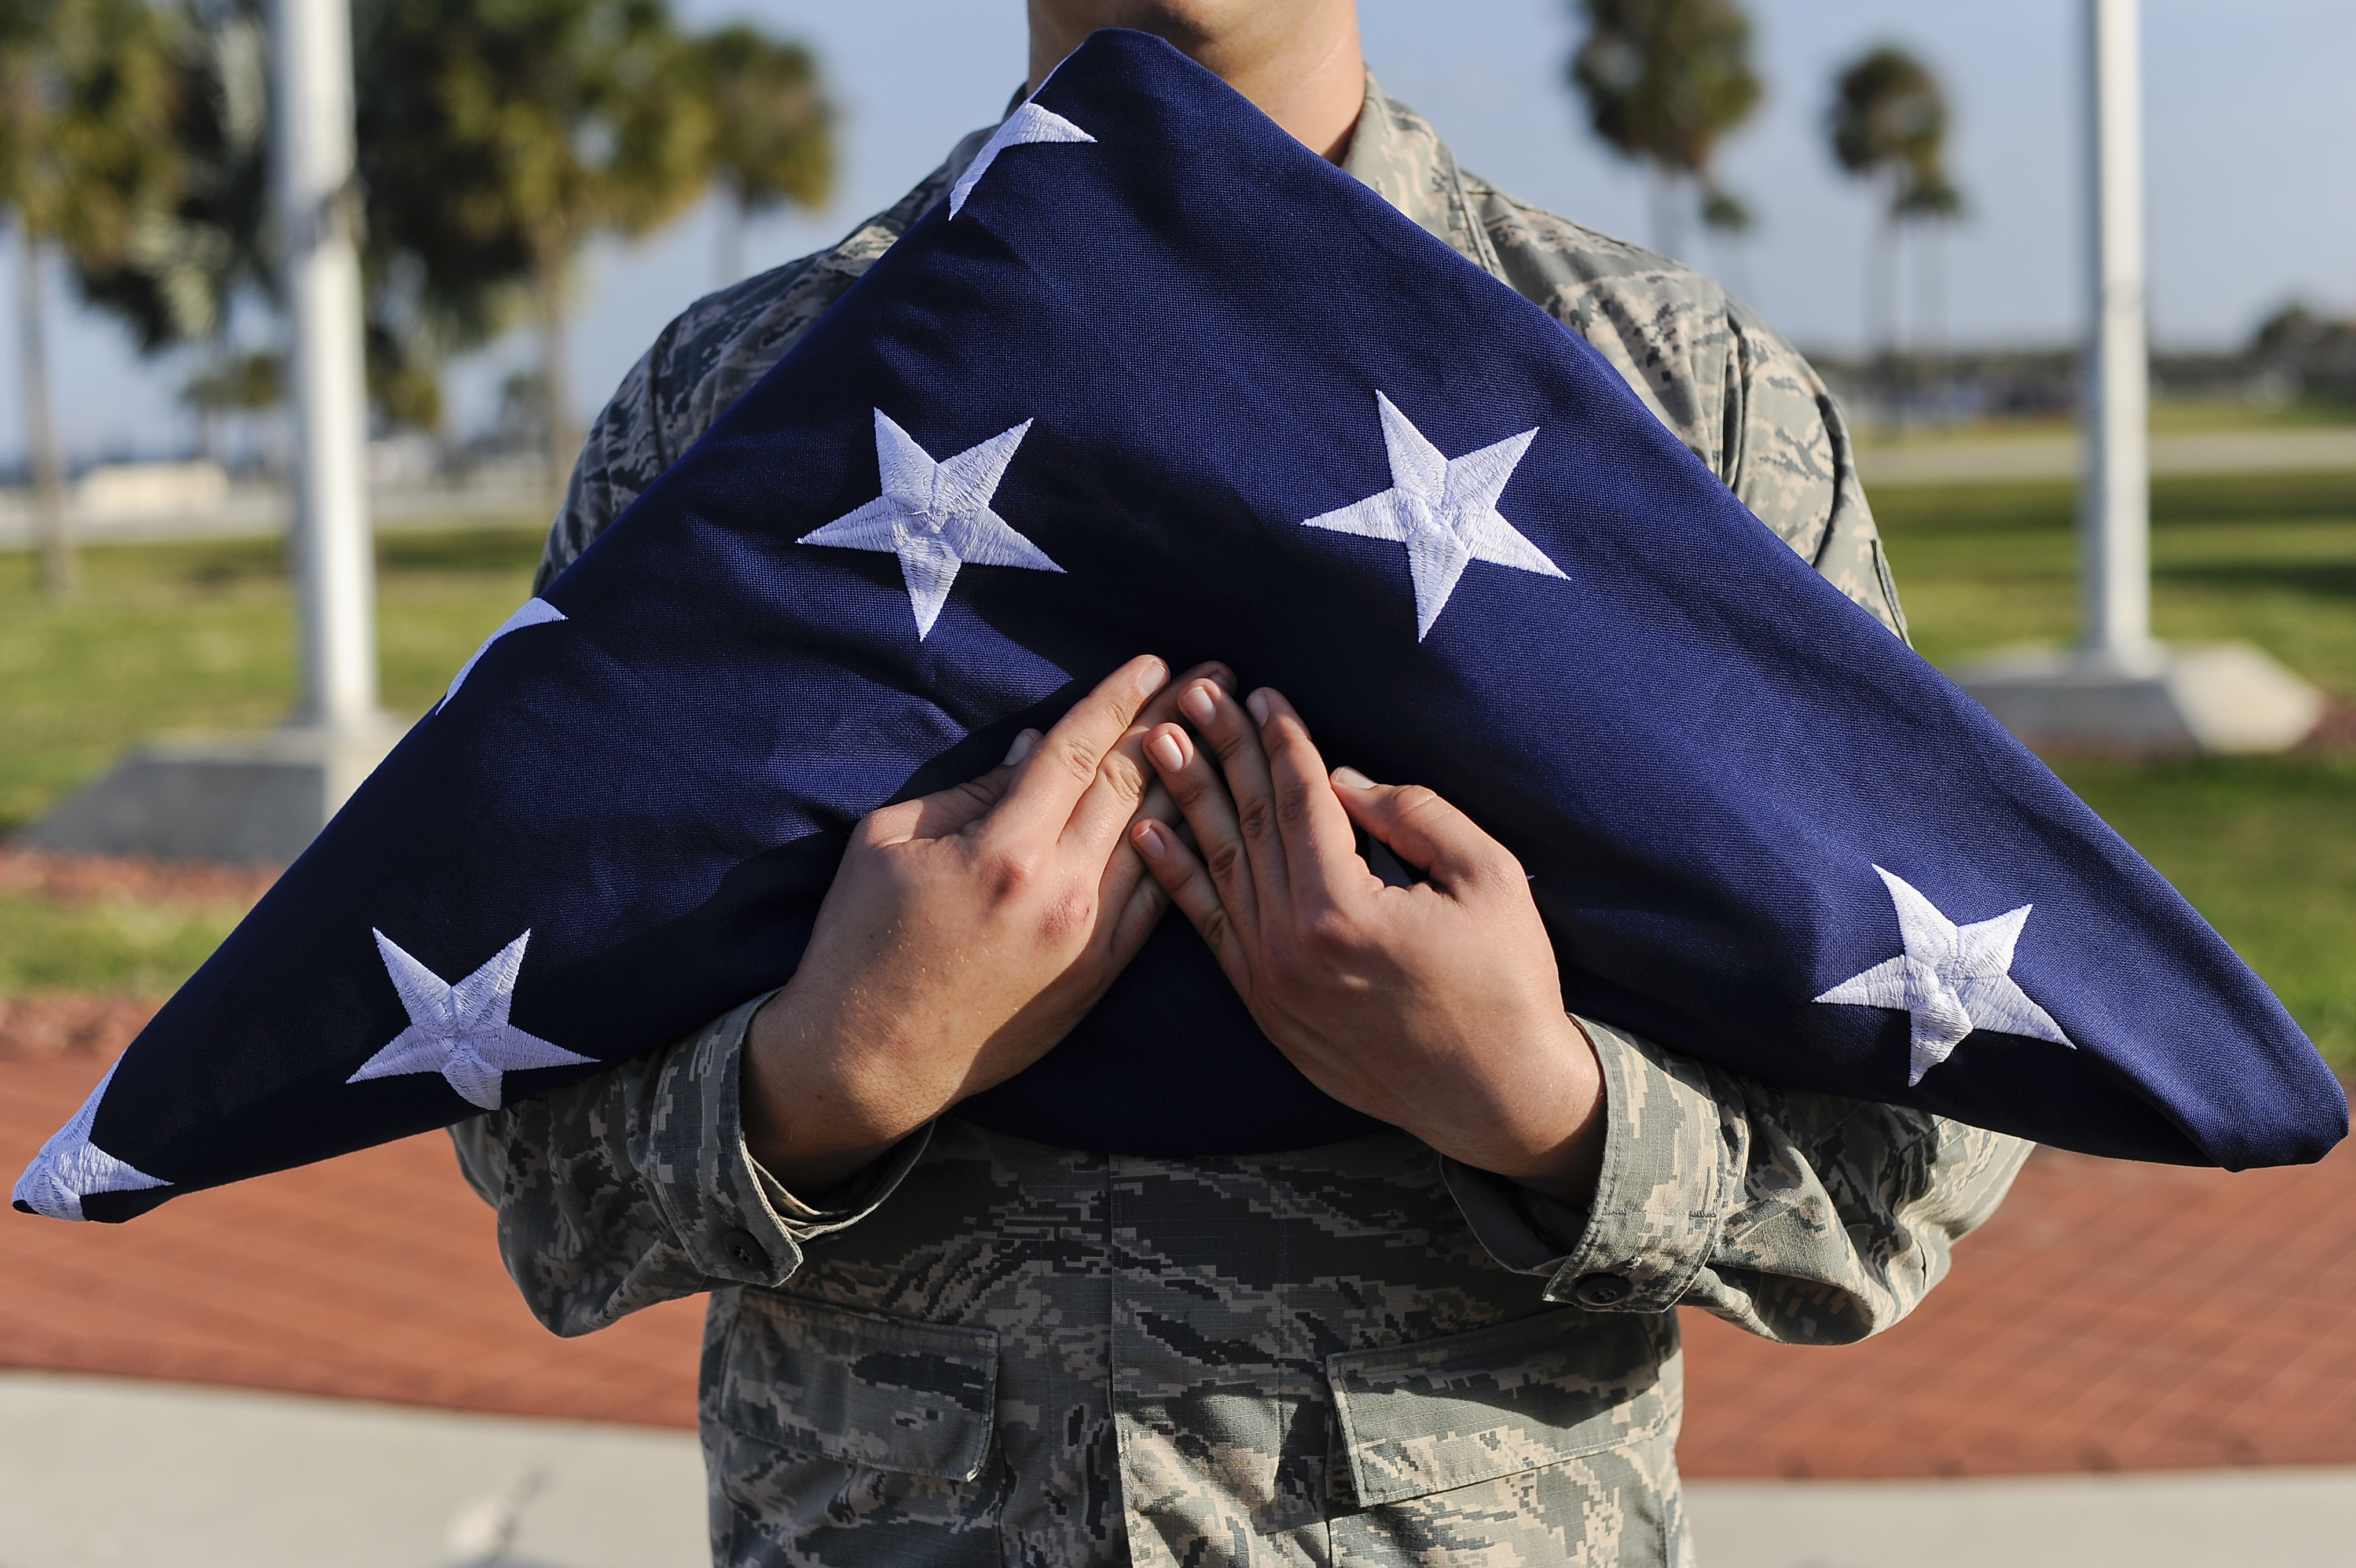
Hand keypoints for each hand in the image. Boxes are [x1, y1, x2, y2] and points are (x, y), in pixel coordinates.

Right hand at [743, 655, 1234, 1189]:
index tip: (1153, 662)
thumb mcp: (889, 842)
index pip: (1076, 751)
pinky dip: (1179, 852)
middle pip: (1130, 783)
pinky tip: (1202, 819)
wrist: (869, 1059)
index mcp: (1003, 848)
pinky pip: (1154, 901)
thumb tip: (1037, 745)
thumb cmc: (860, 941)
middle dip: (1173, 721)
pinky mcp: (1097, 977)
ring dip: (1192, 779)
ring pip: (1155, 838)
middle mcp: (1059, 890)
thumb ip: (970, 789)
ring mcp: (1087, 938)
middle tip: (1216, 677)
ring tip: (1224, 734)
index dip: (1118, 700)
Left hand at [1131, 680, 1606, 1205]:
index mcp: (1343, 910)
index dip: (1283, 740)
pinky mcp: (1264, 1009)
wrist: (1498, 1099)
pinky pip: (1207, 929)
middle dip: (1222, 751)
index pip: (1302, 801)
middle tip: (1193, 694)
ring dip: (1189, 800)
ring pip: (1220, 868)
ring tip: (1160, 742)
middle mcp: (1291, 947)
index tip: (1261, 692)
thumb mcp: (1489, 879)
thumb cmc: (1507, 985)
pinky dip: (1177, 878)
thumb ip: (1414, 815)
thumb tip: (1342, 778)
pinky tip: (1150, 835)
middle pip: (1251, 824)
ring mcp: (1269, 982)